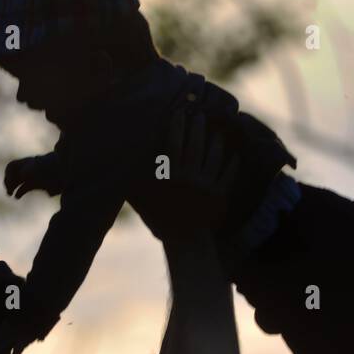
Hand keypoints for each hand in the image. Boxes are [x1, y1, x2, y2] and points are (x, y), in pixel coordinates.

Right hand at [4, 155, 60, 200]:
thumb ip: (31, 170)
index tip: (10, 181)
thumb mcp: (40, 169)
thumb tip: (24, 175)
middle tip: (8, 189)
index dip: (8, 174)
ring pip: (17, 182)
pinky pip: (24, 188)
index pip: (11, 167)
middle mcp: (28, 169)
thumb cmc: (51, 170)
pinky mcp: (36, 185)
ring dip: (12, 187)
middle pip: (13, 175)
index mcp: (27, 163)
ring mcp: (32, 177)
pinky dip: (19, 192)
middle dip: (8, 182)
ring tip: (9, 194)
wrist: (64, 172)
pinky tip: (17, 197)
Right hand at [133, 108, 238, 244]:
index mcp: (170, 177)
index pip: (173, 144)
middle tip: (201, 115)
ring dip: (216, 143)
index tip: (179, 111)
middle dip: (198, 128)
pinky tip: (234, 155)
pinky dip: (232, 164)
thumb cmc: (158, 216)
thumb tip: (118, 156)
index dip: (177, 126)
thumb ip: (133, 177)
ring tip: (217, 132)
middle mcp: (189, 179)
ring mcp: (206, 187)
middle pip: (195, 146)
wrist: (183, 242)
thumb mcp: (141, 197)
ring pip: (214, 158)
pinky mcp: (220, 196)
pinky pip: (228, 176)